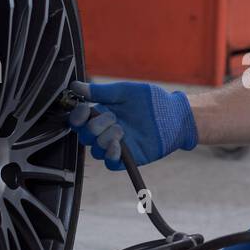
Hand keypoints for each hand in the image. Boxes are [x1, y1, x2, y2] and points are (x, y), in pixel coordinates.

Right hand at [67, 80, 196, 170]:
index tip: (84, 110)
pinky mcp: (128, 158)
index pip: (79, 120)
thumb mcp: (124, 91)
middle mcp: (106, 131)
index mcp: (102, 114)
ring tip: (120, 130)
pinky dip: (110, 155)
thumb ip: (100, 92)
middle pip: (85, 136)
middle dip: (95, 127)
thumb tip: (75, 86)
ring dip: (104, 139)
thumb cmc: (151, 101)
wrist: (174, 115)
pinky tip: (117, 146)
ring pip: (96, 150)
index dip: (77, 117)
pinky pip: (110, 163)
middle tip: (113, 117)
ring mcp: (116, 145)